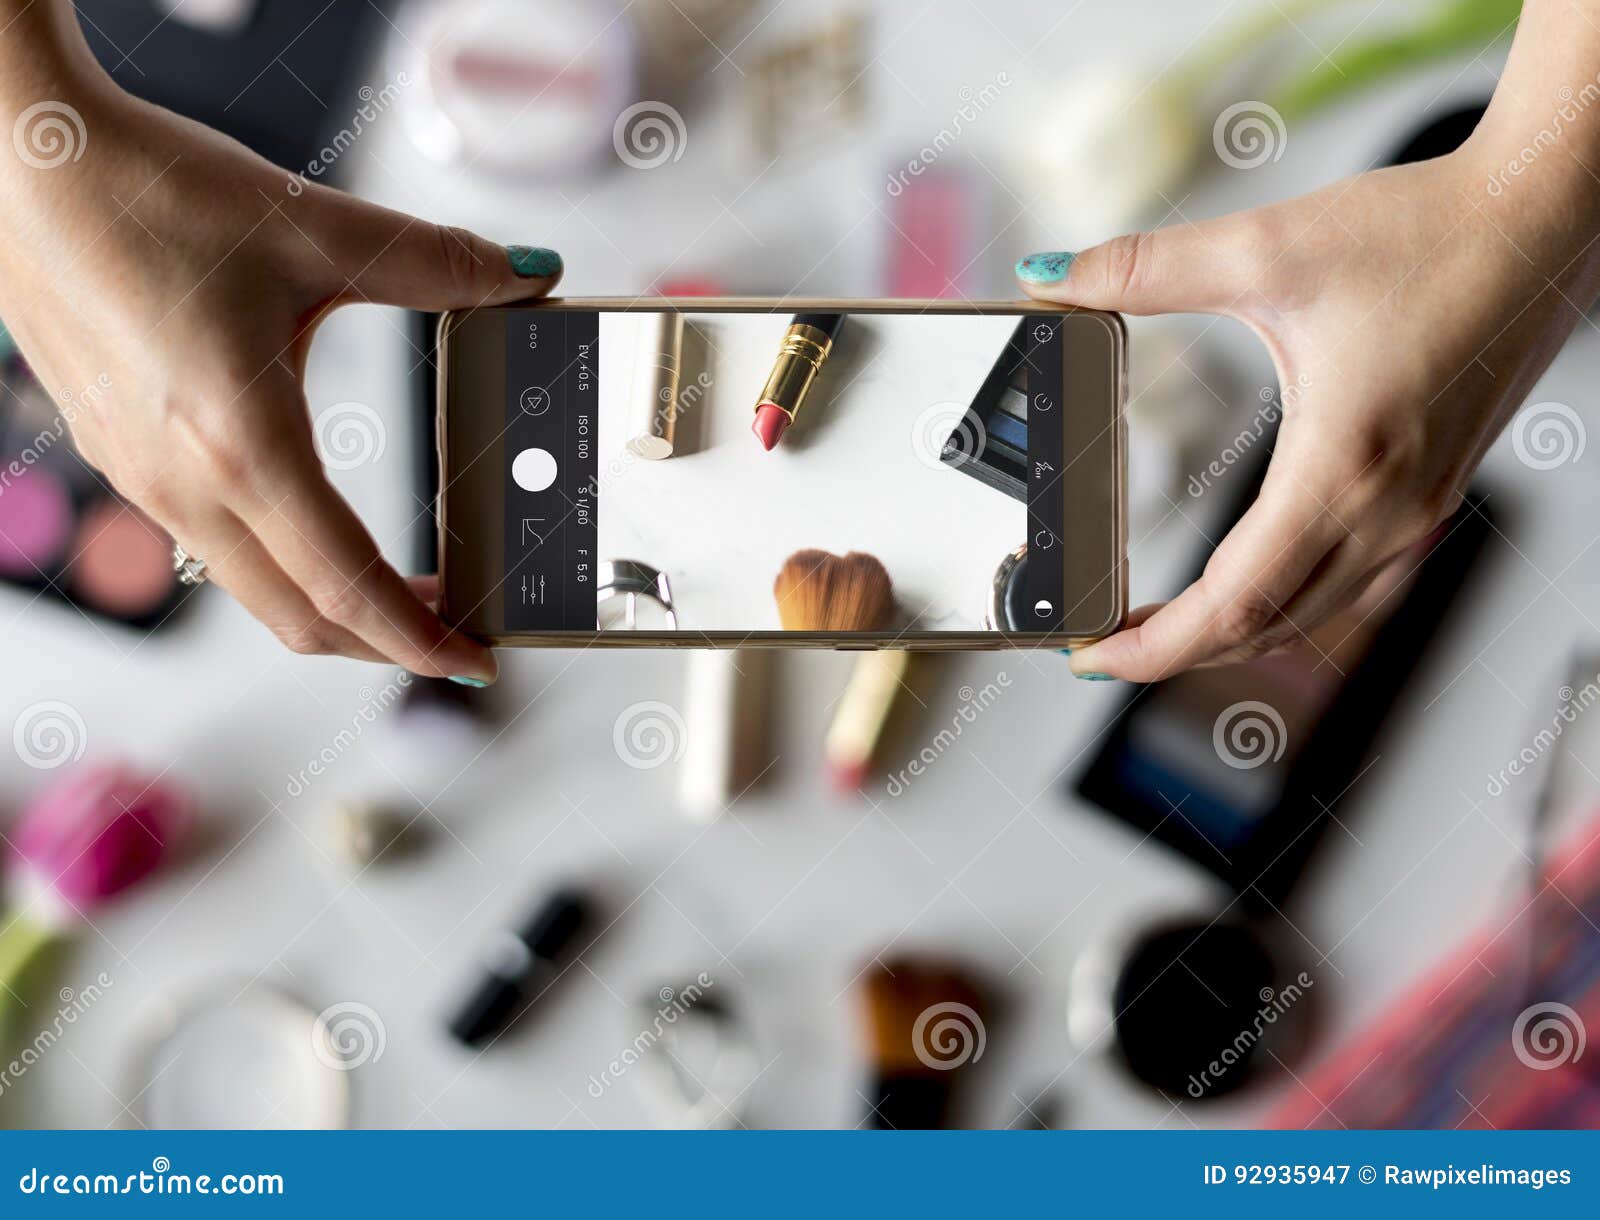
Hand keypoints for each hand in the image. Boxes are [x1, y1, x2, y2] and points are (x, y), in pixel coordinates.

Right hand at [0, 81, 559, 679]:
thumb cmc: (143, 190)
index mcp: (238, 441)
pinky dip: (280, 563)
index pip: (347, 585)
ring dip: (332, 605)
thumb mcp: (311, 226)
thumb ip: (433, 260)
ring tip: (403, 586)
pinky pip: (212, 545)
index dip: (420, 638)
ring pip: (253, 588)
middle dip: (386, 643)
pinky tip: (315, 523)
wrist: (13, 159)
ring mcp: (141, 476)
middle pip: (300, 616)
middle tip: (456, 632)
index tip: (478, 659)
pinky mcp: (121, 455)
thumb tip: (525, 272)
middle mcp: (181, 480)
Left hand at [1017, 139, 1598, 681]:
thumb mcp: (1267, 248)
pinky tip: (1251, 589)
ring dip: (1232, 635)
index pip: (1233, 604)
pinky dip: (1287, 608)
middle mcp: (1388, 506)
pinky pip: (1353, 587)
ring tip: (1158, 626)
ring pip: (1312, 617)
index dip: (1154, 646)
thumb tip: (1051, 279)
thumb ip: (1144, 269)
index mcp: (1341, 463)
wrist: (1545, 215)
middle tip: (1102, 646)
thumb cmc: (1429, 232)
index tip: (1091, 653)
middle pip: (1266, 629)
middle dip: (1174, 651)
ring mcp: (1419, 509)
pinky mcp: (1433, 494)